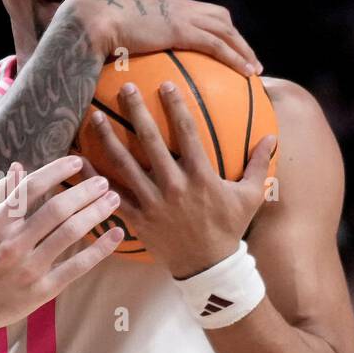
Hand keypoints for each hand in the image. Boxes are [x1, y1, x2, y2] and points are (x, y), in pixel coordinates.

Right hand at [0, 155, 122, 335]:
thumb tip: (19, 167)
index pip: (32, 188)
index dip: (57, 171)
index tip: (76, 161)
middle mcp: (13, 244)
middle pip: (57, 209)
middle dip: (85, 191)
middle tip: (103, 181)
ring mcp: (29, 268)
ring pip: (70, 233)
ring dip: (96, 212)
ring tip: (112, 199)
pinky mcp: (42, 291)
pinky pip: (77, 267)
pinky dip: (100, 249)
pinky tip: (117, 234)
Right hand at [64, 0, 261, 76]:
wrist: (91, 17)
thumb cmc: (92, 26)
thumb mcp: (112, 30)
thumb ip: (122, 40)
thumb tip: (112, 58)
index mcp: (162, 2)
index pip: (196, 11)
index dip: (213, 27)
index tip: (222, 43)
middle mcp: (176, 4)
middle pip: (218, 16)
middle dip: (235, 36)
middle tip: (246, 56)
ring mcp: (181, 15)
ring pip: (225, 29)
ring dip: (243, 48)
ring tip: (253, 68)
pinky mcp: (181, 30)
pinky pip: (218, 44)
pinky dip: (236, 57)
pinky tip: (247, 73)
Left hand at [89, 80, 275, 277]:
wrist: (208, 268)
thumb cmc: (229, 228)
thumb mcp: (250, 196)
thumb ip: (259, 164)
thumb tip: (272, 136)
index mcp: (201, 176)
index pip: (186, 132)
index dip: (176, 106)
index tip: (166, 84)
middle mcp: (174, 186)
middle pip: (150, 141)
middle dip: (137, 111)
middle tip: (125, 87)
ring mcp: (152, 203)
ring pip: (125, 165)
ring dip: (108, 138)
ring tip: (95, 116)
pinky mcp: (136, 219)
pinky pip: (111, 196)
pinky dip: (94, 179)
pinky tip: (80, 161)